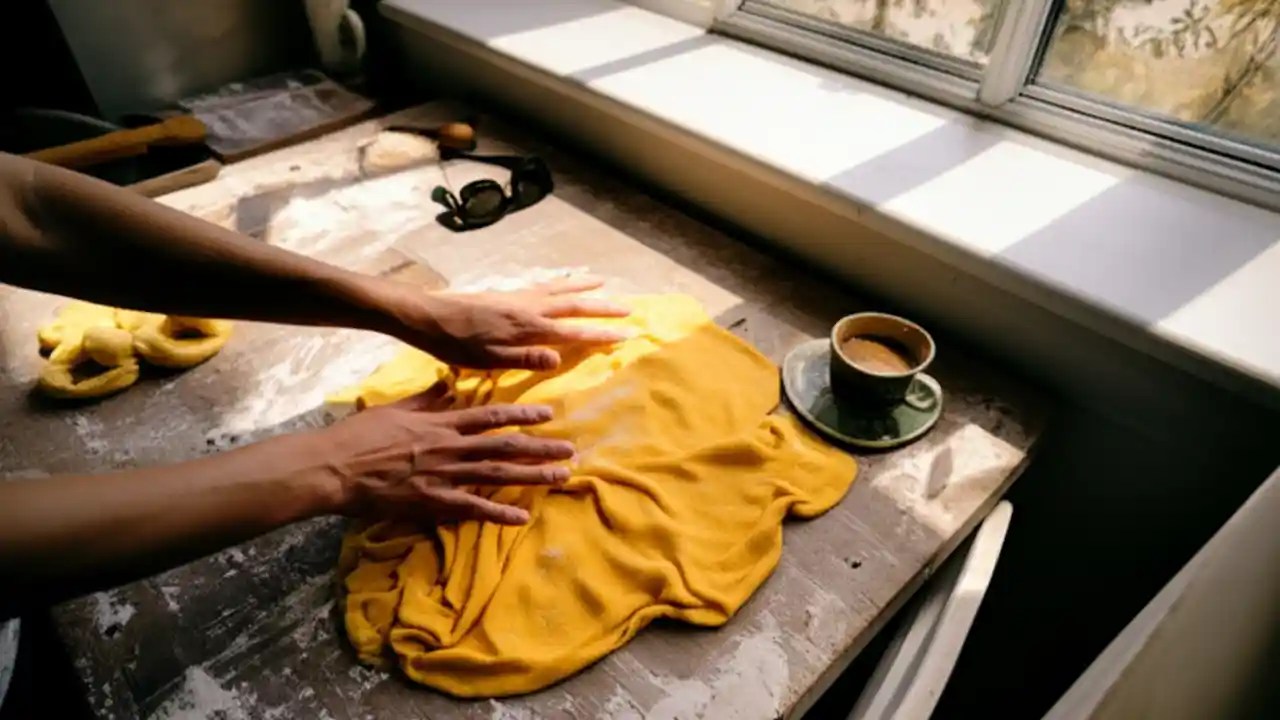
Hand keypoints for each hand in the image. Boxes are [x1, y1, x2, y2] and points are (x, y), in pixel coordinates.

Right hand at [320, 383, 573, 523]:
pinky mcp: (433, 502)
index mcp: (441, 423)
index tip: (549, 415)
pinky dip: (499, 512)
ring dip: (533, 475)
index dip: (522, 415)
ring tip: (561, 476)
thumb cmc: (359, 436)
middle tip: (571, 450)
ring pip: (498, 473)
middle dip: (541, 448)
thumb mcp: (395, 408)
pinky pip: (473, 508)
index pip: (490, 416)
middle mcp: (449, 447)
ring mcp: (444, 476)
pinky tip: (522, 516)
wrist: (334, 467)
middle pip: (505, 446)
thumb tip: (448, 385)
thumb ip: (426, 399)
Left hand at [381, 277, 630, 369]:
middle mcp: (529, 307)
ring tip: (603, 282)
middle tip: (628, 309)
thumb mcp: (489, 359)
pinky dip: (561, 282)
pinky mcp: (508, 294)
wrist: (428, 316)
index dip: (600, 334)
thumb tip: (558, 357)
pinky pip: (544, 285)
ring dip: (583, 288)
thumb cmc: (456, 344)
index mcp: (528, 327)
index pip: (573, 332)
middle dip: (602, 308)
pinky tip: (563, 282)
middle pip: (573, 306)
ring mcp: (519, 297)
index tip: (625, 335)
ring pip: (559, 290)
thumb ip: (525, 357)